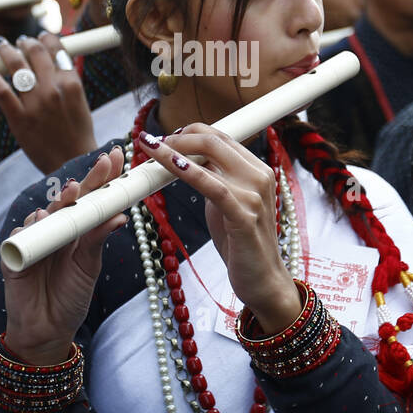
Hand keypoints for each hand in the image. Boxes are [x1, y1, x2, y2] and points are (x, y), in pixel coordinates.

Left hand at [0, 33, 97, 172]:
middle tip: (18, 41)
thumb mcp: (80, 101)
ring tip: (1, 46)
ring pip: (16, 65)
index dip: (45, 38)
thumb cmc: (78, 133)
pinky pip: (1, 90)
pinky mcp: (19, 118)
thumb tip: (58, 58)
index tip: (39, 36)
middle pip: (35, 52)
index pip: (56, 49)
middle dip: (25, 42)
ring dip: (6, 51)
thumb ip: (68, 79)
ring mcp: (35, 103)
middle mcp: (54, 89)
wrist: (72, 162)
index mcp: (71, 83)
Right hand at [2, 147, 126, 364]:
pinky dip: (30, 228)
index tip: (119, 156)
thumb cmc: (70, 296)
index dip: (104, 176)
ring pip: (45, 212)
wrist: (47, 331)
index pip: (92, 197)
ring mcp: (35, 239)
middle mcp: (56, 228)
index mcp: (78, 229)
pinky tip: (40, 220)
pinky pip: (21, 236)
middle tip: (103, 164)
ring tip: (73, 192)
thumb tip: (121, 214)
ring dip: (59, 202)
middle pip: (70, 199)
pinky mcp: (14, 254)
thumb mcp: (89, 266)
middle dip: (87, 180)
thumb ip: (98, 238)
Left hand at [139, 125, 301, 334]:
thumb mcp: (226, 203)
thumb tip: (187, 161)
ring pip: (210, 155)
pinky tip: (168, 163)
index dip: (190, 132)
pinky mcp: (244, 216)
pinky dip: (186, 170)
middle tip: (152, 143)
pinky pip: (210, 185)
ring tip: (149, 147)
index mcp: (257, 169)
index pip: (221, 136)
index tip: (165, 138)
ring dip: (174, 148)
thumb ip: (213, 180)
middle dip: (179, 136)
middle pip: (214, 139)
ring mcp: (254, 195)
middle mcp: (259, 176)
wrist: (263, 280)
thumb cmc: (241, 243)